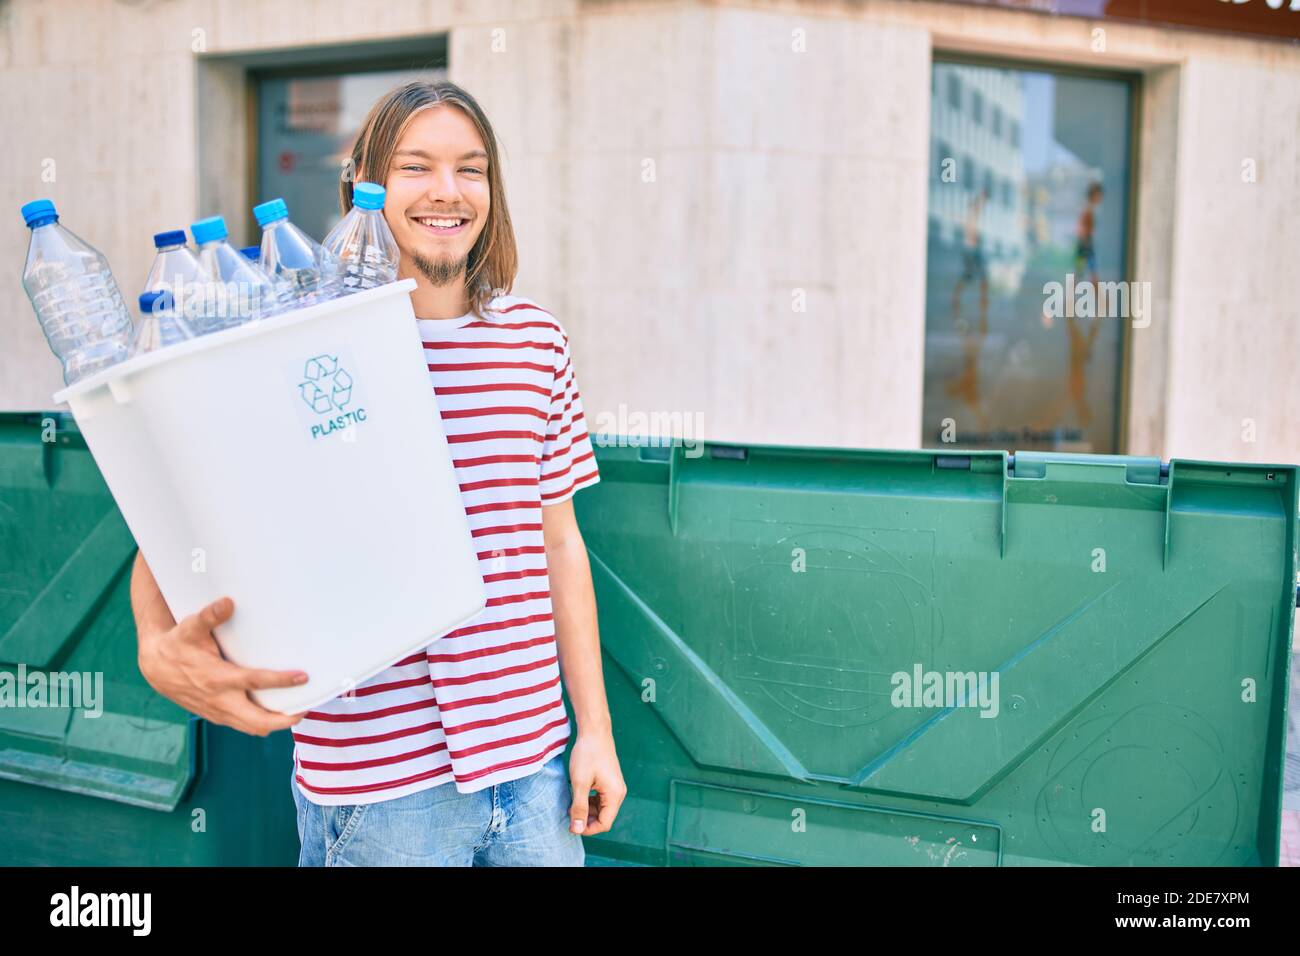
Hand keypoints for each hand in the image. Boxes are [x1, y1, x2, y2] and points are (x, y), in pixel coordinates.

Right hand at [137, 596, 309, 736]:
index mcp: (217, 678)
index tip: (303, 676)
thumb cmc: (178, 643)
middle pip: (258, 721)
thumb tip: (227, 602)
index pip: (254, 682)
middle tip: (307, 708)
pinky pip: (244, 725)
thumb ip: (209, 616)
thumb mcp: (190, 627)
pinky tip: (276, 712)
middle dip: (285, 719)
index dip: (280, 681)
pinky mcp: (217, 715)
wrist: (155, 666)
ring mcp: (218, 712)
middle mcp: (219, 700)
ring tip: (299, 711)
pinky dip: (262, 723)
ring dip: (276, 723)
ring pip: (253, 728)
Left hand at [567, 729, 625, 836]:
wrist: (594, 731)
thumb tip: (577, 829)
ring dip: (587, 810)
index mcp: (615, 795)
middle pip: (604, 817)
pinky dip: (589, 801)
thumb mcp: (580, 782)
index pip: (604, 823)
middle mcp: (619, 792)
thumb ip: (579, 807)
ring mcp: (615, 786)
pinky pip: (601, 798)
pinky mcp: (609, 781)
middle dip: (586, 819)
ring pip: (601, 808)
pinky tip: (578, 794)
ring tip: (571, 803)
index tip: (571, 825)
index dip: (587, 828)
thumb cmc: (587, 754)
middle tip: (569, 813)